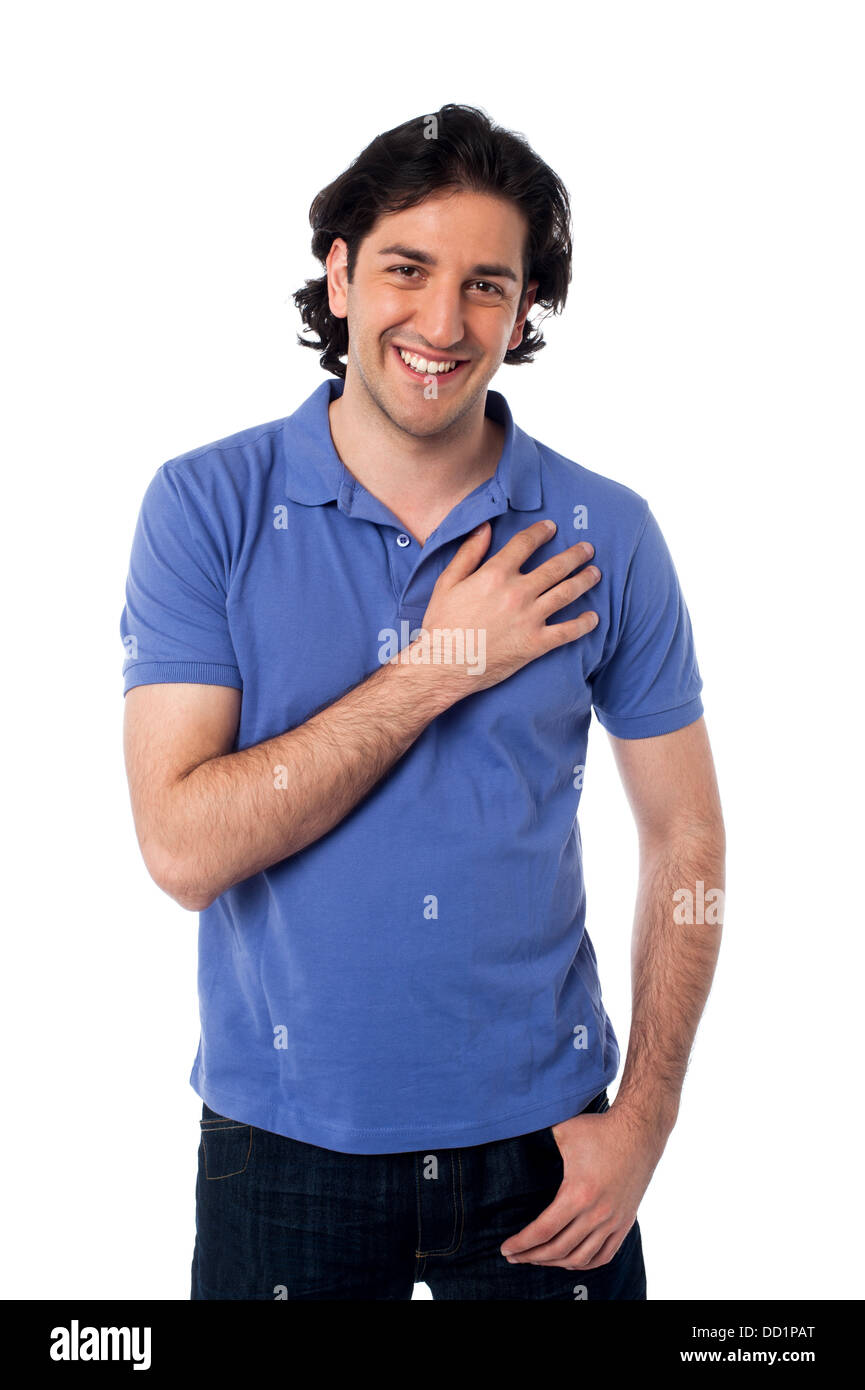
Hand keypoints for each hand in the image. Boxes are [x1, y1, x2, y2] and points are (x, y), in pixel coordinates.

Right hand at [409, 519, 600, 699]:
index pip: (525, 543)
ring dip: (585, 580)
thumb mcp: (447, 582)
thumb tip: (484, 527)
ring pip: (567, 593)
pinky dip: (584, 623)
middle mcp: (517, 592)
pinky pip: (568, 631)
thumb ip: (468, 553)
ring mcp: (530, 618)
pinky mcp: (536, 643)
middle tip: (587, 548)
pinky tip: (594, 618)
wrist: (443, 666)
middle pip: (555, 566)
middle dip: (575, 554)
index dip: (541, 532)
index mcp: (495, 574)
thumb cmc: (442, 624)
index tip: (552, 527)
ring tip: (595, 573)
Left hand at [499, 1105, 668, 1270]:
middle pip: (558, 1249)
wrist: (639, 1132)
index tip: (506, 1249)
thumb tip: (509, 1131)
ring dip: (555, 1263)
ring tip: (537, 1259)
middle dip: (532, 1256)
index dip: (522, 1243)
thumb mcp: (563, 1131)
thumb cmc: (599, 1130)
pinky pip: (604, 1255)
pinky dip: (584, 1264)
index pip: (543, 1230)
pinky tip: (569, 1262)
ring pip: (580, 1257)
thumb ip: (537, 1137)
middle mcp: (596, 1214)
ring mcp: (613, 1221)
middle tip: (515, 1257)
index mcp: (578, 1194)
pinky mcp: (625, 1222)